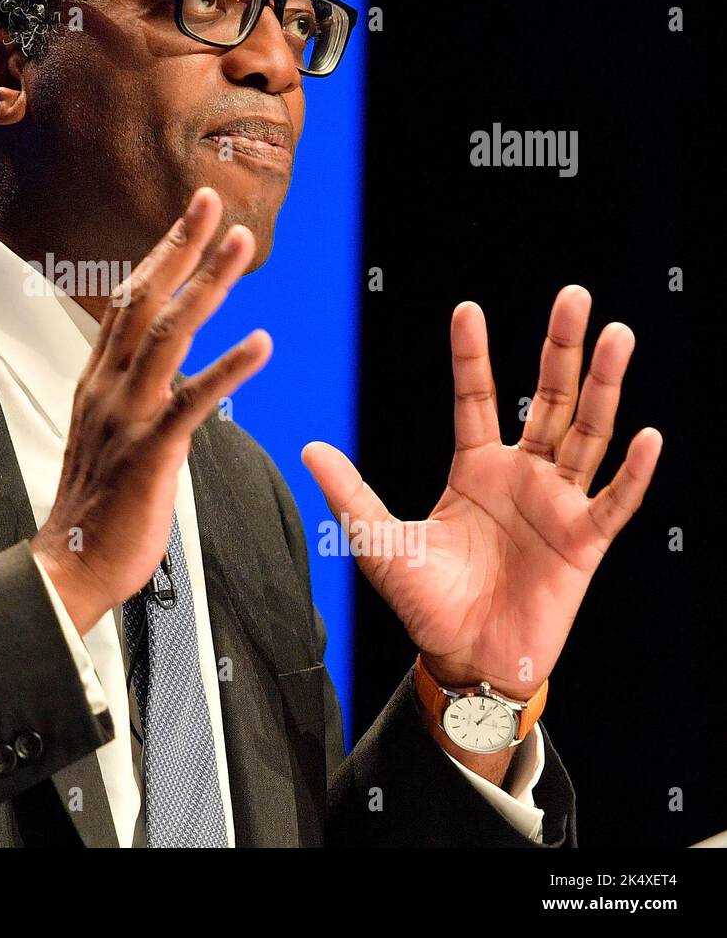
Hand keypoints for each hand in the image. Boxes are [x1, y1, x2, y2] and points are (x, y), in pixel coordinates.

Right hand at [32, 187, 271, 634]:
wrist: (68, 567)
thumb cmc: (93, 509)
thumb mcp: (104, 438)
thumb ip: (128, 401)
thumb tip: (161, 383)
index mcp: (98, 383)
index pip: (127, 303)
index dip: (159, 255)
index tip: (187, 220)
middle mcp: (108, 388)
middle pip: (144, 299)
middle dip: (180, 246)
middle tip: (212, 201)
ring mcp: (126, 417)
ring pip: (168, 334)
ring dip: (208, 284)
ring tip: (241, 246)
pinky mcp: (150, 452)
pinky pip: (192, 400)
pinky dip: (228, 367)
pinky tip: (260, 342)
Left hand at [302, 286, 661, 697]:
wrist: (465, 659)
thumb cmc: (426, 602)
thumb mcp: (380, 541)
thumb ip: (350, 492)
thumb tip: (308, 445)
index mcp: (474, 469)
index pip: (477, 397)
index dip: (471, 354)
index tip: (467, 306)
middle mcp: (522, 476)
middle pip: (548, 398)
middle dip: (560, 347)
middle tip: (574, 295)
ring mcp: (557, 504)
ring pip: (587, 433)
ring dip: (605, 385)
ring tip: (618, 335)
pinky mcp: (584, 543)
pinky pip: (614, 501)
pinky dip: (633, 472)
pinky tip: (646, 435)